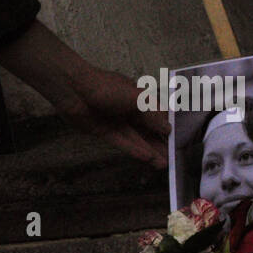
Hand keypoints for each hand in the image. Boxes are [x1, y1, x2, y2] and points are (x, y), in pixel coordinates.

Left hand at [0, 21, 169, 168]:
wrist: (72, 89)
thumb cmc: (106, 87)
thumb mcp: (136, 98)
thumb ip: (153, 115)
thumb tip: (169, 129)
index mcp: (139, 98)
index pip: (158, 116)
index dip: (169, 128)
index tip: (180, 141)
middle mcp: (130, 111)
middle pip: (149, 130)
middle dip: (161, 144)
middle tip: (173, 159)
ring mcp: (117, 122)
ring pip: (137, 139)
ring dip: (150, 151)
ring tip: (163, 165)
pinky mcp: (105, 132)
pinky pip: (123, 142)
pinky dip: (135, 150)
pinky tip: (147, 158)